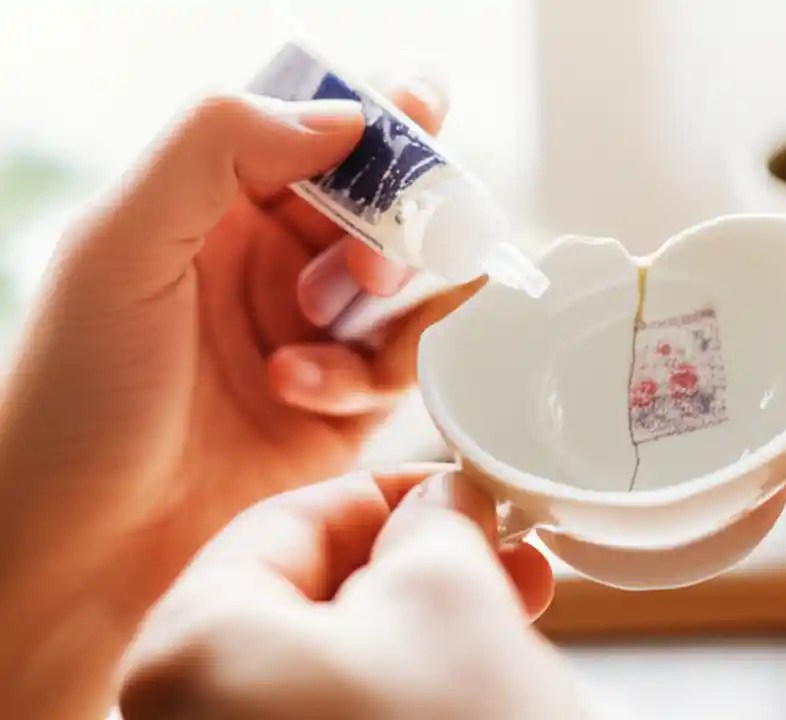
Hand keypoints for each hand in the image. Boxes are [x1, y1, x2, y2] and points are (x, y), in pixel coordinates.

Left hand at [0, 85, 470, 716]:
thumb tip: (346, 117)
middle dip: (399, 223)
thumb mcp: (120, 246)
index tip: (420, 119)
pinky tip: (300, 390)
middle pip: (396, 200)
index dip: (384, 116)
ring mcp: (323, 327)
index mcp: (222, 197)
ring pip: (420, 280)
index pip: (327, 127)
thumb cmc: (75, 396)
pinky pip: (412, 359)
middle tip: (365, 265)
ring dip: (387, 303)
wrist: (89, 546)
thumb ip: (218, 148)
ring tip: (315, 336)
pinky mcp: (355, 398)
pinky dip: (371, 372)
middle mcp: (281, 255)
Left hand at [120, 467, 583, 719]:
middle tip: (496, 549)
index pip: (285, 522)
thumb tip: (440, 501)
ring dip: (421, 625)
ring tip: (510, 613)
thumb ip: (434, 519)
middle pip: (305, 596)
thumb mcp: (452, 595)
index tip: (458, 489)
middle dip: (416, 563)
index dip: (389, 492)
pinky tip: (475, 679)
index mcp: (189, 654)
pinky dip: (403, 689)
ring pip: (329, 664)